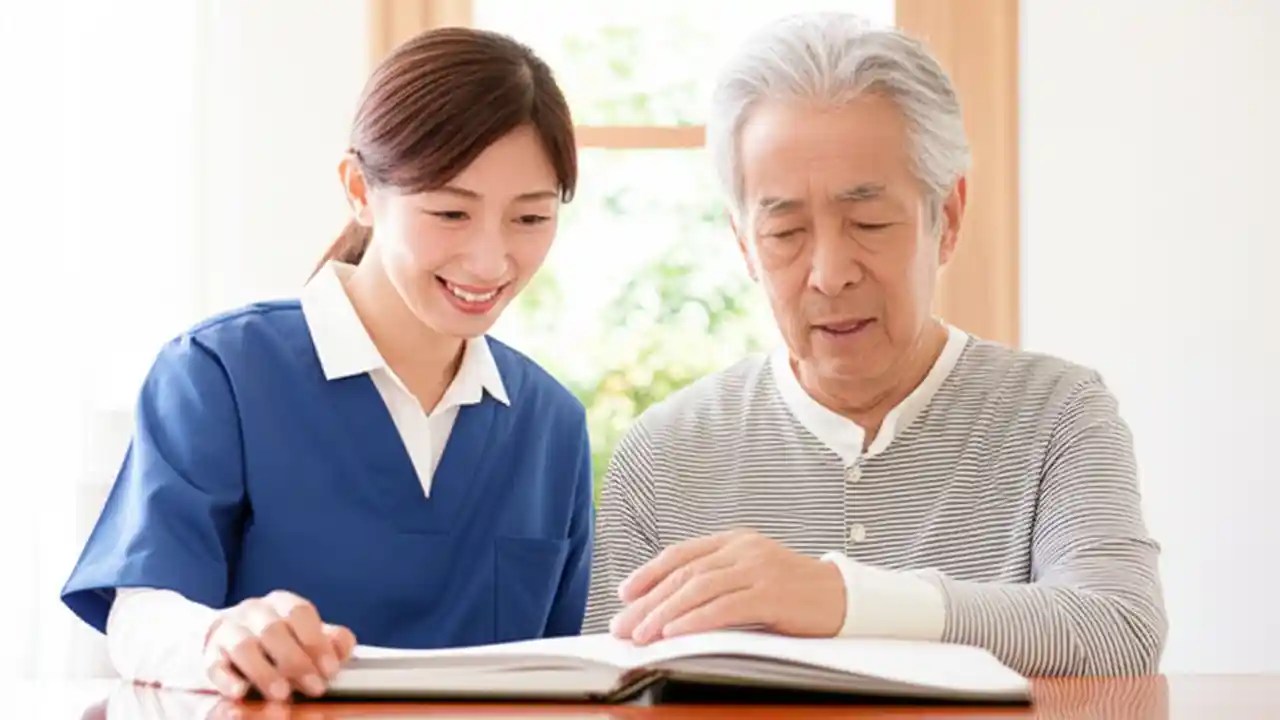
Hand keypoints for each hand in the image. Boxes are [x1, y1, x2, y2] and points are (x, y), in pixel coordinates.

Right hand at [203, 590, 356, 701]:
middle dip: (296, 662)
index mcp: (282, 602)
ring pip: (244, 646)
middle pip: (274, 630)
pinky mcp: (211, 655)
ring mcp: (229, 631)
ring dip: (264, 672)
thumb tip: (343, 649)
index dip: (317, 642)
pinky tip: (240, 692)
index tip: (330, 670)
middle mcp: (254, 611)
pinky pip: (215, 665)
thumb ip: (330, 640)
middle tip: (314, 688)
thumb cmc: (279, 638)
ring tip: (281, 694)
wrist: (230, 637)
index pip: (300, 613)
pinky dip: (227, 679)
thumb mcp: (307, 634)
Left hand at [609, 529, 845, 644]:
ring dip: (664, 613)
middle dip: (648, 601)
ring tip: (642, 634)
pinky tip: (675, 632)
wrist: (843, 597)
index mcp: (734, 541)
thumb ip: (717, 581)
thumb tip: (667, 605)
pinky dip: (696, 620)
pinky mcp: (773, 593)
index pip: (681, 555)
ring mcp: (759, 569)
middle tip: (623, 625)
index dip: (648, 573)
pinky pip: (725, 606)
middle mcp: (744, 549)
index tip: (624, 595)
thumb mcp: (750, 576)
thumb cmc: (792, 593)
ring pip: (699, 588)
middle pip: (684, 574)